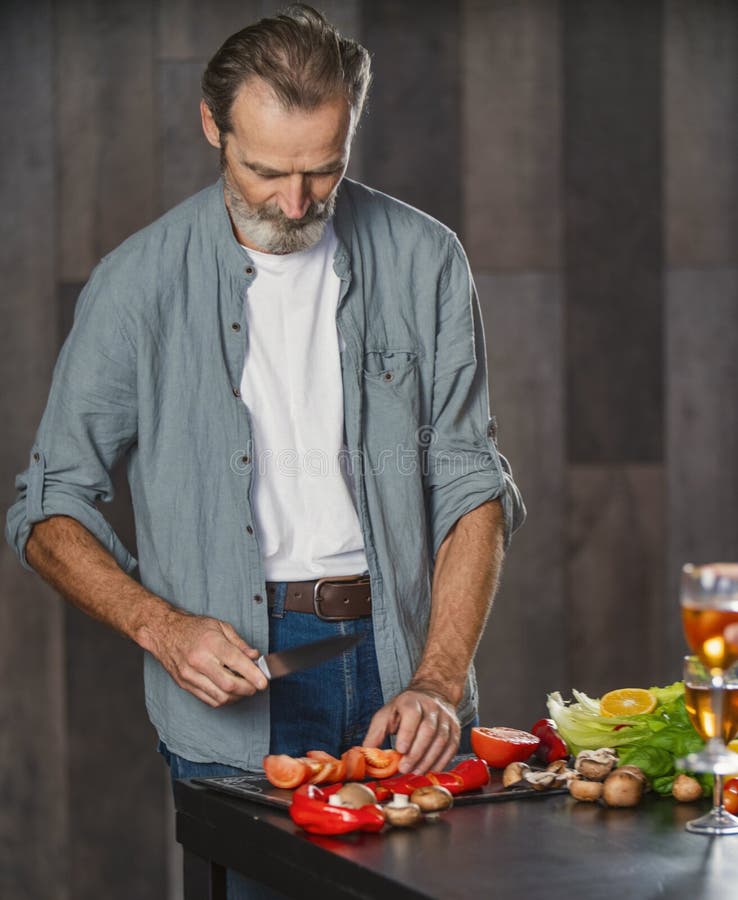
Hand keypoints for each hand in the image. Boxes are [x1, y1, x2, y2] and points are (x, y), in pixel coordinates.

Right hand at [151, 610, 268, 706]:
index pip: (236, 663)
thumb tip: (255, 657)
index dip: (253, 675)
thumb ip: (240, 643)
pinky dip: (224, 699)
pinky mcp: (185, 685)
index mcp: (210, 643)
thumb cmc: (193, 628)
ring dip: (237, 697)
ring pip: (219, 697)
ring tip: (244, 688)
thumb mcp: (220, 626)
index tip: (264, 681)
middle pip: (229, 685)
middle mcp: (199, 661)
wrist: (164, 632)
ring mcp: (190, 675)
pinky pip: (209, 700)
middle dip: (248, 689)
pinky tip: (230, 692)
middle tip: (256, 686)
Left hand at [362, 686, 460, 774]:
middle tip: (405, 768)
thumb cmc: (404, 709)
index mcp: (412, 701)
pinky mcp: (455, 729)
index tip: (400, 750)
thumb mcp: (386, 715)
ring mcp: (446, 718)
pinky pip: (451, 747)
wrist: (432, 694)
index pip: (412, 715)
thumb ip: (375, 734)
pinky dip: (442, 761)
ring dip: (428, 760)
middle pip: (428, 730)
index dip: (407, 733)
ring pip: (441, 740)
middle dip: (416, 753)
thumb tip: (366, 755)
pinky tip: (431, 769)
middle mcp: (432, 707)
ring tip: (416, 772)